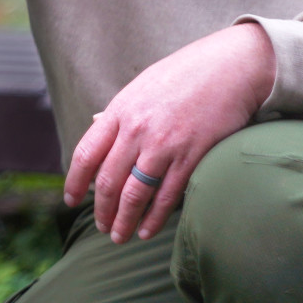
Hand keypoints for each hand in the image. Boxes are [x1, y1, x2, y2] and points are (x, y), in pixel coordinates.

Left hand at [63, 23, 275, 243]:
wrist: (231, 67)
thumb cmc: (186, 75)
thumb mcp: (142, 87)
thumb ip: (120, 112)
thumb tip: (95, 126)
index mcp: (120, 111)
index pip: (86, 153)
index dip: (74, 181)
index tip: (71, 200)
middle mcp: (137, 130)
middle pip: (108, 181)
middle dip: (101, 209)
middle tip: (100, 226)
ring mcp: (164, 144)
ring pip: (134, 194)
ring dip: (123, 221)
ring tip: (119, 236)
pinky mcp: (192, 156)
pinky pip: (167, 195)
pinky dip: (154, 218)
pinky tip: (147, 231)